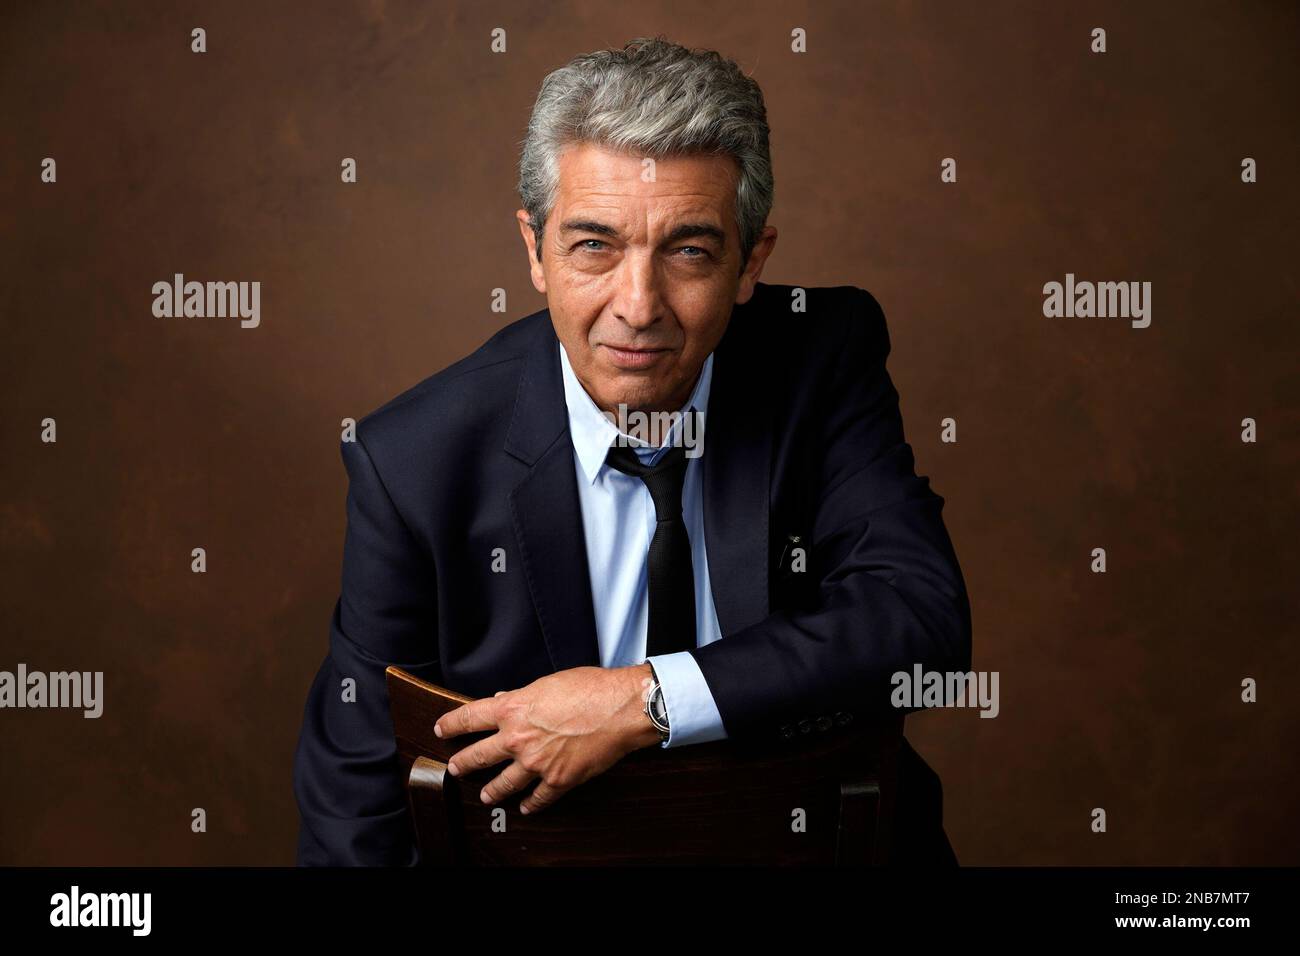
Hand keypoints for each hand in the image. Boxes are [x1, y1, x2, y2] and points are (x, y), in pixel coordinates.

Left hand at [434, 663, 661, 813]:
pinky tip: (526, 807)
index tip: (442, 729)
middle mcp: (518, 738)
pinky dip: (531, 804)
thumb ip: (523, 695)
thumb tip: (506, 698)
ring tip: (485, 795)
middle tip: (455, 767)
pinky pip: (538, 798)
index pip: (469, 717)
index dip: (452, 724)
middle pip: (478, 755)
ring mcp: (536, 763)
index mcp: (513, 708)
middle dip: (463, 762)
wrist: (620, 709)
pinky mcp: (558, 780)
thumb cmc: (590, 689)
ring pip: (503, 783)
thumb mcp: (548, 683)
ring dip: (492, 790)